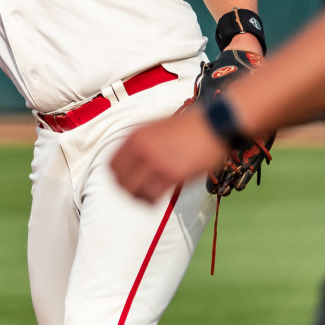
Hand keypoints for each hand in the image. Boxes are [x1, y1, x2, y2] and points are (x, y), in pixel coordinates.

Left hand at [111, 109, 229, 202]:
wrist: (212, 124)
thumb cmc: (188, 125)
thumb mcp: (156, 126)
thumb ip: (141, 142)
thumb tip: (131, 159)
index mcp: (136, 136)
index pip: (112, 165)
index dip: (116, 176)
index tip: (123, 180)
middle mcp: (142, 149)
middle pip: (120, 181)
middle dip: (126, 189)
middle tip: (134, 192)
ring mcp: (156, 162)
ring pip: (135, 191)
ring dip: (139, 197)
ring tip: (146, 197)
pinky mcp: (172, 174)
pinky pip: (152, 195)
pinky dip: (151, 200)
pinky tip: (155, 198)